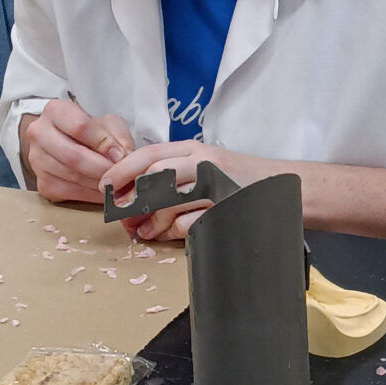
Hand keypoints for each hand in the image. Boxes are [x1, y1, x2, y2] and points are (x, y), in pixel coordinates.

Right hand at [20, 100, 134, 203]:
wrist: (66, 142)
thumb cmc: (89, 131)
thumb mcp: (107, 123)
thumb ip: (118, 135)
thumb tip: (121, 156)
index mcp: (55, 111)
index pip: (80, 126)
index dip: (103, 142)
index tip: (120, 153)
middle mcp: (39, 134)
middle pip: (73, 155)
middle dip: (101, 167)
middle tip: (120, 174)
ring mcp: (37, 160)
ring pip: (71, 176)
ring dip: (97, 183)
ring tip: (116, 183)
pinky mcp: (42, 183)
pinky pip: (67, 192)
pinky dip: (89, 194)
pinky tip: (103, 192)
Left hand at [103, 141, 276, 240]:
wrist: (282, 187)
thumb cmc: (237, 179)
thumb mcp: (204, 167)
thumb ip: (172, 175)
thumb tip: (130, 197)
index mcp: (194, 149)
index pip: (150, 154)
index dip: (121, 170)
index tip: (103, 187)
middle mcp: (203, 162)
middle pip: (155, 175)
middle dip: (131, 198)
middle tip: (120, 216)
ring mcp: (216, 185)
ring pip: (169, 199)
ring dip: (150, 219)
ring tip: (143, 231)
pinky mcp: (225, 208)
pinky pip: (190, 221)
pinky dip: (173, 232)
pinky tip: (167, 235)